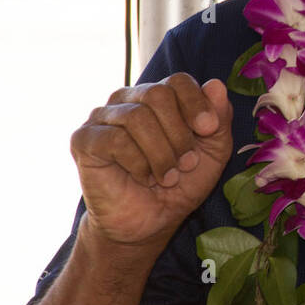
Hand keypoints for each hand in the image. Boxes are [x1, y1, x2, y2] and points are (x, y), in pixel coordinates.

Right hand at [70, 73, 233, 248]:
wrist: (149, 223)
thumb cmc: (181, 185)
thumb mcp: (213, 153)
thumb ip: (219, 119)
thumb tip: (216, 84)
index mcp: (159, 97)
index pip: (178, 81)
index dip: (196, 104)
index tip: (208, 130)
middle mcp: (129, 99)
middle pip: (158, 94)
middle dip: (179, 134)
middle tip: (186, 163)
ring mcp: (103, 117)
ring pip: (137, 117)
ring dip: (161, 153)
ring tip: (167, 176)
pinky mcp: (84, 139)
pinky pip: (115, 139)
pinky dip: (138, 163)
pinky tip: (142, 177)